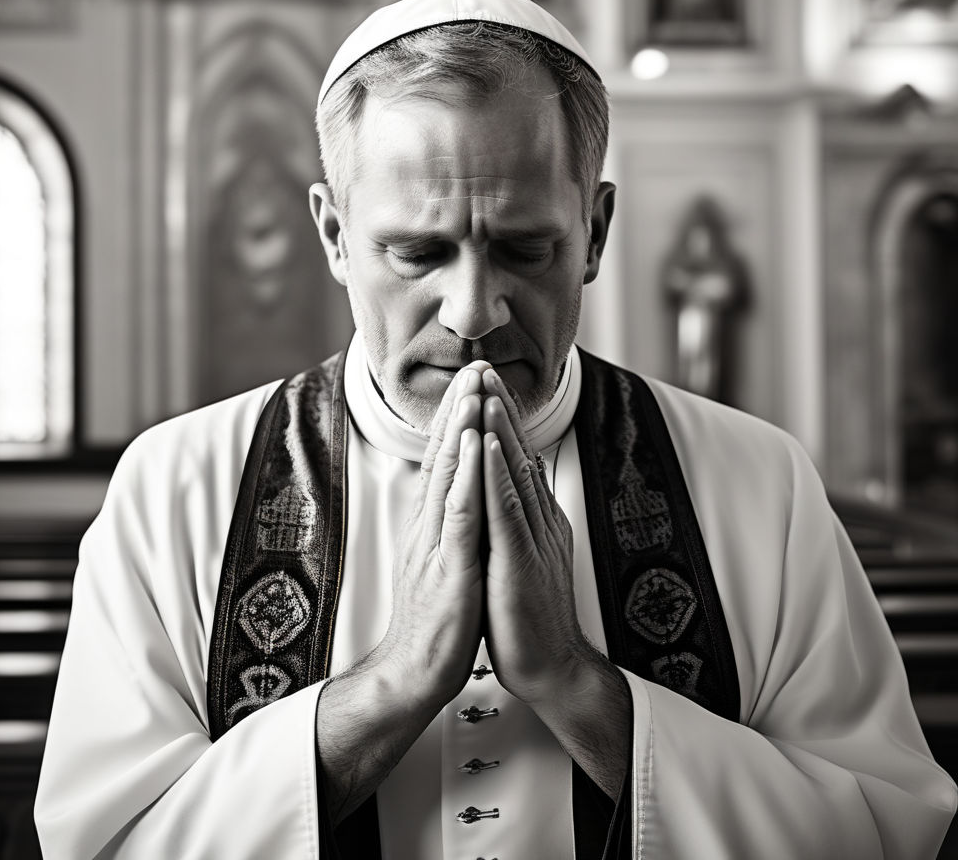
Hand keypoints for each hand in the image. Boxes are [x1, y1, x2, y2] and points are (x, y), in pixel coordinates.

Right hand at [371, 363, 487, 711]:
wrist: (415, 669)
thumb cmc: (437, 616)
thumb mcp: (442, 556)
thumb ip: (449, 520)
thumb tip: (459, 489)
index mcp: (433, 520)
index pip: (445, 458)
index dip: (458, 418)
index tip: (474, 380)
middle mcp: (429, 524)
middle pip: (443, 456)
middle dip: (460, 408)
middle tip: (475, 366)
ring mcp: (436, 544)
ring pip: (448, 477)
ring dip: (460, 431)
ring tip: (473, 391)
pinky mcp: (447, 569)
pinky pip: (457, 518)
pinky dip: (465, 480)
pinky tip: (471, 451)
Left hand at [480, 367, 595, 705]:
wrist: (550, 666)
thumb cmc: (528, 613)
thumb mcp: (522, 553)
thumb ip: (518, 518)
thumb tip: (510, 487)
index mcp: (533, 517)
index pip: (514, 457)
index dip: (500, 419)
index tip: (484, 382)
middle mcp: (537, 519)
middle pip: (516, 454)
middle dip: (499, 408)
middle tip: (483, 366)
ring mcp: (532, 539)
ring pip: (513, 473)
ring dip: (499, 429)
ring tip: (486, 390)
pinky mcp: (520, 562)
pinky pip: (507, 511)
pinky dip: (496, 476)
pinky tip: (486, 448)